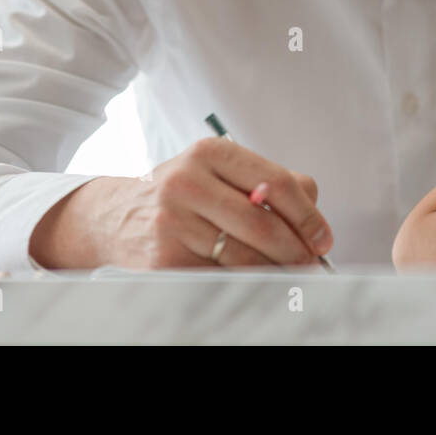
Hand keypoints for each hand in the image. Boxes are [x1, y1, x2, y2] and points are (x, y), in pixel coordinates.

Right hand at [31, 137, 332, 268]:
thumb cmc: (182, 193)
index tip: (323, 238)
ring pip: (244, 256)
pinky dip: (244, 283)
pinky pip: (219, 277)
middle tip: (311, 264)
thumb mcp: (219, 172)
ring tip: (288, 275)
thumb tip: (314, 216)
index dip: (309, 216)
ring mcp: (172, 222)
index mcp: (211, 153)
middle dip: (295, 250)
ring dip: (274, 271)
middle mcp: (188, 182)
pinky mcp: (163, 259)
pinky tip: (253, 282)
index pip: (278, 184)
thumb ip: (270, 182)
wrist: (112, 216)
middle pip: (263, 224)